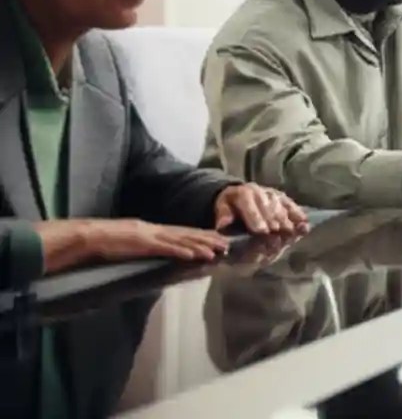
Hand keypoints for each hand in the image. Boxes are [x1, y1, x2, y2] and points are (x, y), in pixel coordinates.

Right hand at [36, 218, 231, 266]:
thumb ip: (147, 245)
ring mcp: (152, 236)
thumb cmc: (107, 242)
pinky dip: (184, 251)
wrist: (90, 236)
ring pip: (183, 240)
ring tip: (219, 250)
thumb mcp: (132, 242)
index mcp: (154, 230)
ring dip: (202, 245)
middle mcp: (157, 230)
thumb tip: (158, 251)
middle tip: (228, 244)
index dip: (201, 235)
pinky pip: (168, 248)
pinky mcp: (145, 244)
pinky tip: (197, 255)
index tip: (217, 239)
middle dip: (209, 239)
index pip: (182, 232)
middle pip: (188, 234)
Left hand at [213, 184, 309, 234]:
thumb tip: (223, 225)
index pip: (251, 207)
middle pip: (269, 210)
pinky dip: (298, 216)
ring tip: (288, 234)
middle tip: (276, 238)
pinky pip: (293, 207)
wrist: (239, 194)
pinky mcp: (284, 198)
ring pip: (281, 209)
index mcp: (243, 194)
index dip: (257, 219)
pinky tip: (304, 225)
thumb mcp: (221, 209)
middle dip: (273, 224)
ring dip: (286, 222)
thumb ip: (223, 217)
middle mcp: (261, 191)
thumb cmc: (229, 206)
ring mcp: (274, 194)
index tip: (262, 231)